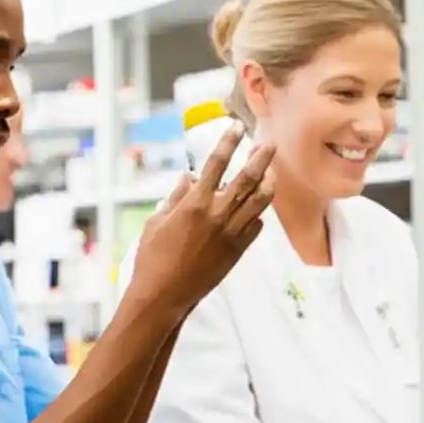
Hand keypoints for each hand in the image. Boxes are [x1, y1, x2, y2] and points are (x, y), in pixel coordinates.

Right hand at [129, 123, 276, 311]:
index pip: (216, 164)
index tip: (236, 127)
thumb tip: (187, 177)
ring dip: (268, 184)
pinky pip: (255, 226)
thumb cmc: (152, 258)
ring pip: (259, 202)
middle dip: (260, 157)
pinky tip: (254, 210)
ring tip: (271, 173)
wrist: (164, 295)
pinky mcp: (237, 251)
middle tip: (268, 143)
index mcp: (194, 203)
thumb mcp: (157, 222)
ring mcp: (230, 233)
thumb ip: (175, 197)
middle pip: (247, 178)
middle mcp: (217, 215)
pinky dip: (256, 214)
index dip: (228, 142)